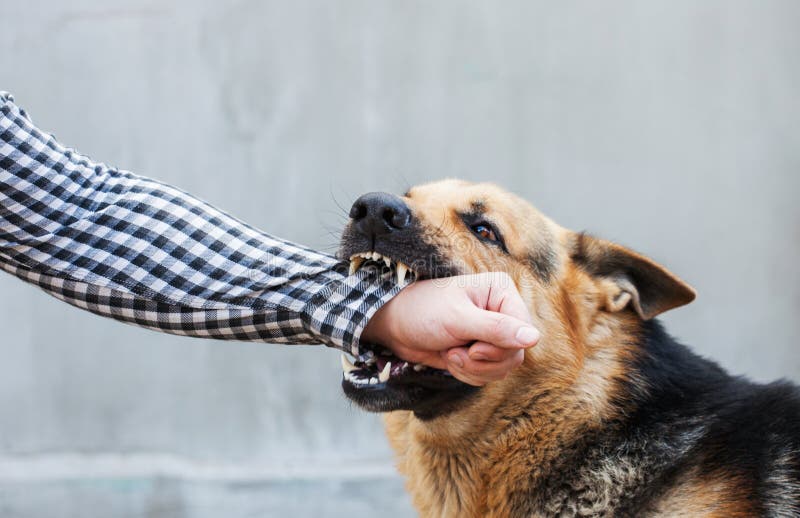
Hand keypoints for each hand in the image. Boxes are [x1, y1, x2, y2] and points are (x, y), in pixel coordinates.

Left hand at [361, 272, 539, 385]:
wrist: (395, 327)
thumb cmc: (423, 312)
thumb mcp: (458, 319)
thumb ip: (496, 329)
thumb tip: (534, 338)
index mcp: (502, 292)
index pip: (524, 331)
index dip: (500, 348)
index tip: (472, 347)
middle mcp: (502, 312)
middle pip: (515, 354)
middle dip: (483, 362)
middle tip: (457, 352)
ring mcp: (492, 334)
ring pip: (503, 368)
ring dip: (473, 369)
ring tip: (450, 353)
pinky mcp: (481, 351)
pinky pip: (488, 374)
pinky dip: (468, 374)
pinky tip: (450, 359)